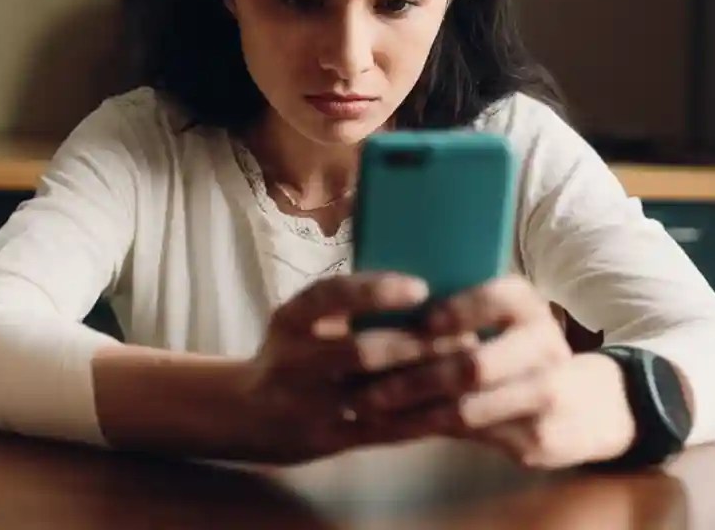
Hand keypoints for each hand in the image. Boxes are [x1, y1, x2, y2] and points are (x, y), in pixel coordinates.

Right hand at [242, 272, 444, 462]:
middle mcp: (294, 361)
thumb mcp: (302, 318)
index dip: (375, 291)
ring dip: (425, 381)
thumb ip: (344, 301)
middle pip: (361, 351)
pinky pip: (382, 430)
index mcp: (290, 320)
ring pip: (376, 395)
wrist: (250, 413)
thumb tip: (416, 276)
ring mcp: (308, 404)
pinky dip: (420, 418)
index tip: (421, 287)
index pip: (329, 296)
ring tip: (464, 368)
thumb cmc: (294, 351)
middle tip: (464, 335)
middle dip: (417, 344)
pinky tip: (452, 406)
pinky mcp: (327, 438)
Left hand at [348, 276, 636, 468]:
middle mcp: (544, 348)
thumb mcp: (504, 321)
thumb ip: (459, 311)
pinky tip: (393, 426)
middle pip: (475, 365)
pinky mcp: (537, 439)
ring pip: (469, 408)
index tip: (422, 321)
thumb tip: (379, 301)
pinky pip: (471, 437)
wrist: (591, 407)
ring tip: (367, 406)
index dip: (461, 310)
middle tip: (366, 382)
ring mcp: (545, 397)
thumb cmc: (520, 351)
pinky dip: (427, 430)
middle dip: (415, 376)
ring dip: (411, 410)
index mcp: (530, 308)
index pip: (501, 297)